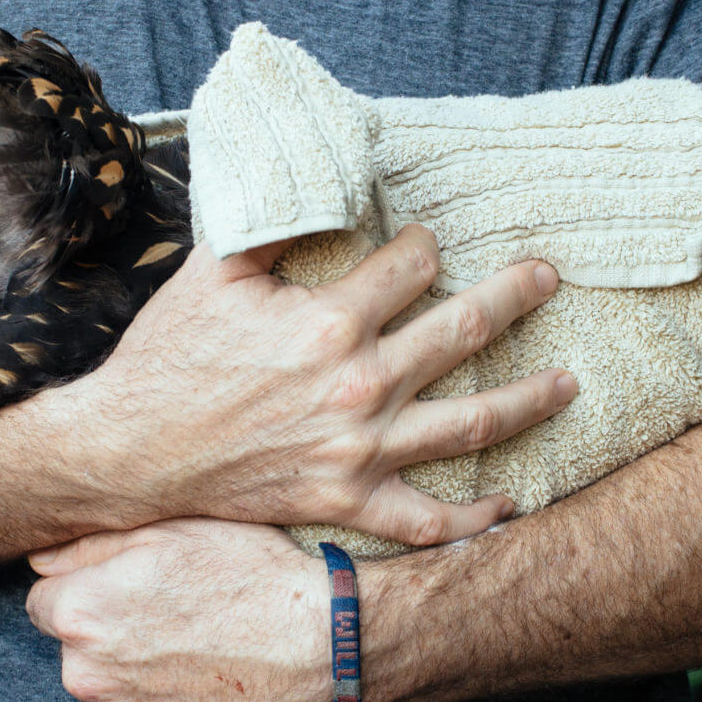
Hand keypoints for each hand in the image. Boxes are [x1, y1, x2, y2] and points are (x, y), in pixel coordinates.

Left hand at [26, 518, 330, 701]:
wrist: (318, 643)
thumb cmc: (250, 573)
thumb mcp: (174, 529)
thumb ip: (92, 544)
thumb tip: (41, 558)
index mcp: (80, 612)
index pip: (43, 596)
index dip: (87, 580)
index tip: (129, 573)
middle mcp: (87, 672)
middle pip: (75, 639)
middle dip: (108, 618)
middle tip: (171, 595)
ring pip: (109, 674)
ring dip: (133, 654)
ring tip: (197, 627)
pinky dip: (162, 683)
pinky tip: (206, 656)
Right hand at [70, 224, 575, 544]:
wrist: (132, 452)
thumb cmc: (170, 357)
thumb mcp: (214, 273)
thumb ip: (276, 224)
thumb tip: (316, 181)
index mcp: (331, 321)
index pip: (412, 267)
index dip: (427, 247)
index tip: (431, 246)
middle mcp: (361, 385)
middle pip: (463, 332)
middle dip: (514, 297)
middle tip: (546, 280)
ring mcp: (361, 451)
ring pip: (472, 423)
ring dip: (530, 399)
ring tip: (569, 384)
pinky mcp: (348, 500)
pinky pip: (426, 519)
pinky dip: (472, 518)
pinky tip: (509, 503)